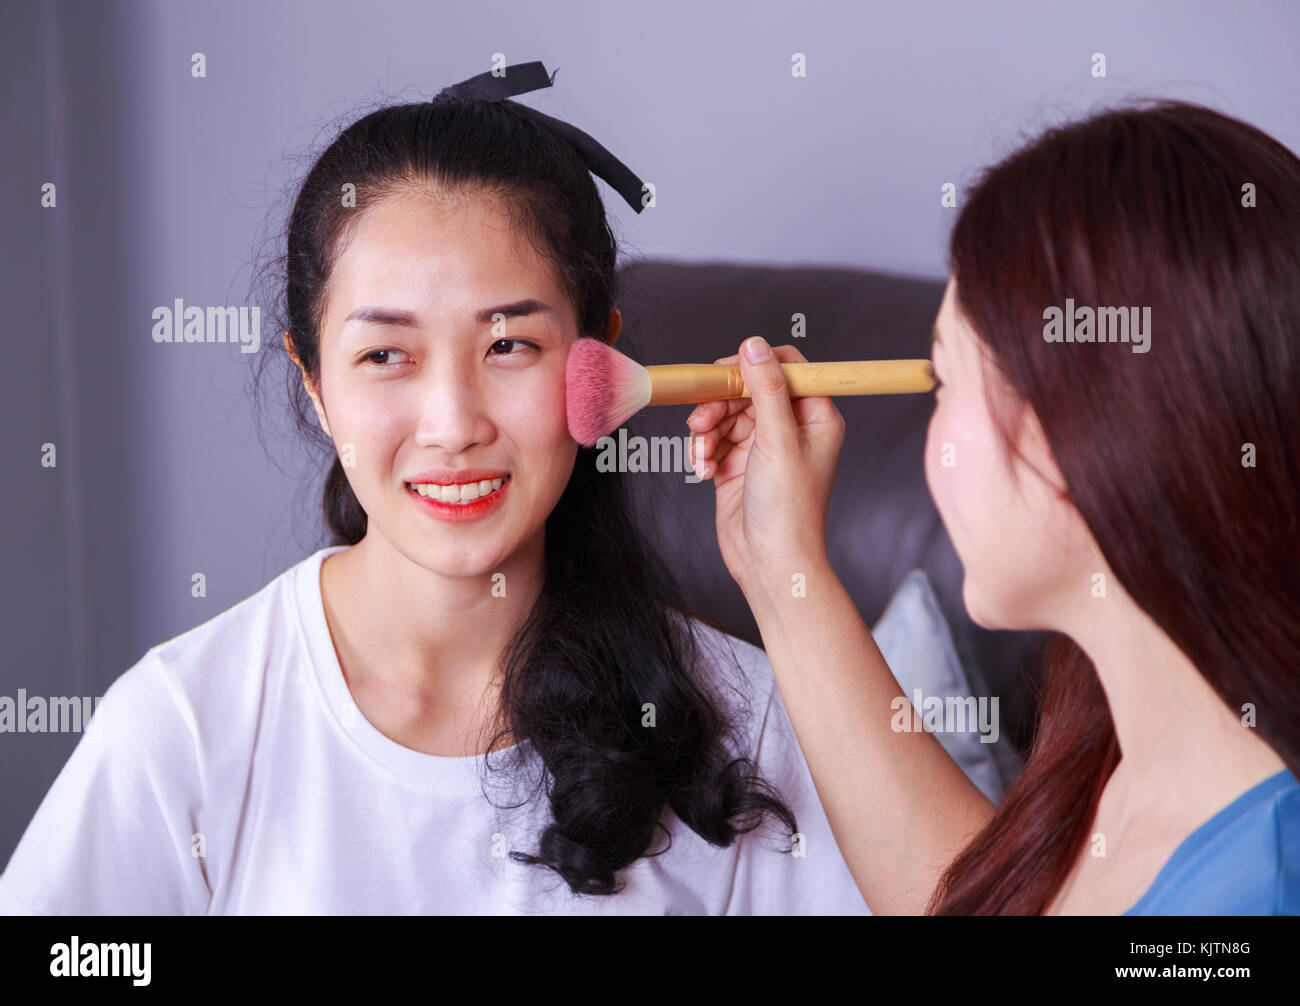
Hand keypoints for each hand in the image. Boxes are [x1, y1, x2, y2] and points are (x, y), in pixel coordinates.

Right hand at [687, 337, 844, 600]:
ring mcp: (763, 446)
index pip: (787, 367)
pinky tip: (704, 470)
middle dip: (721, 402)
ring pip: (725, 413)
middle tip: (703, 420)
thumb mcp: (777, 442)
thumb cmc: (788, 511)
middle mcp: (790, 428)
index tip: (727, 373)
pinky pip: (713, 439)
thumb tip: (754, 345)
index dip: (754, 365)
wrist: (770, 564)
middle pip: (748, 388)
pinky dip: (704, 450)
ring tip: (703, 452)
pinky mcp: (737, 464)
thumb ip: (766, 390)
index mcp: (815, 417)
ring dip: (707, 428)